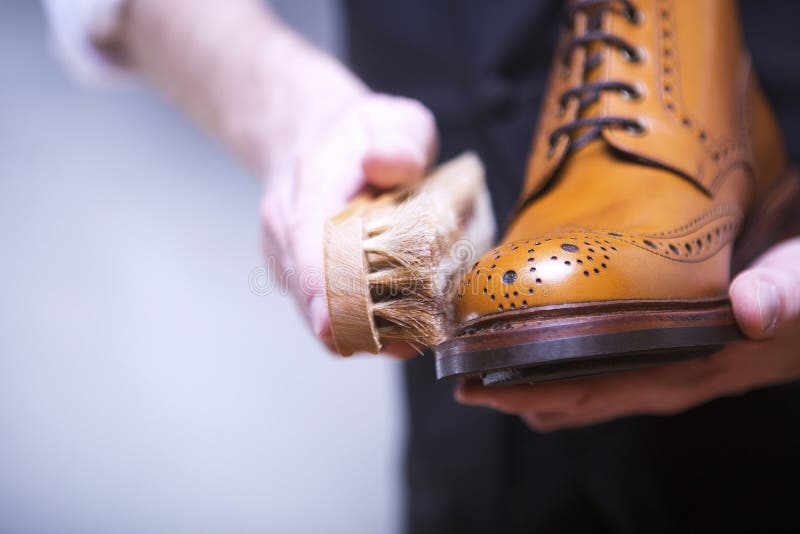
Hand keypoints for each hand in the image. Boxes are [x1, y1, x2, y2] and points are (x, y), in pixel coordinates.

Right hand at [260, 93, 437, 354]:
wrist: (318, 139)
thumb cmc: (364, 135)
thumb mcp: (396, 121)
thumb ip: (401, 140)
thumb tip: (390, 165)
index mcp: (311, 181)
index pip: (307, 235)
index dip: (319, 282)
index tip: (332, 322)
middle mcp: (285, 220)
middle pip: (305, 285)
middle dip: (348, 319)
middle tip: (403, 340)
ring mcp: (282, 251)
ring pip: (309, 306)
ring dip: (352, 327)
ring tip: (403, 336)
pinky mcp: (291, 273)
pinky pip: (316, 308)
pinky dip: (349, 323)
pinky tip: (385, 324)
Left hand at [455, 237, 799, 430]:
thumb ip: (785, 293)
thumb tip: (751, 309)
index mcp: (690, 368)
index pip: (597, 392)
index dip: (534, 394)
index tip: (478, 388)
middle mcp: (670, 372)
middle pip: (578, 394)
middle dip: (516, 391)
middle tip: (460, 377)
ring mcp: (666, 359)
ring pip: (586, 380)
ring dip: (533, 376)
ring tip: (481, 365)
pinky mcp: (665, 339)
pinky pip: (601, 357)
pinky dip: (561, 353)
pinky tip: (537, 337)